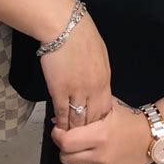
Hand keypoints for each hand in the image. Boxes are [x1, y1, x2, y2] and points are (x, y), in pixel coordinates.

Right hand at [40, 10, 111, 130]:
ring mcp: (77, 91)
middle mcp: (93, 89)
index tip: (94, 125)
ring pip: (78, 119)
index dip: (99, 119)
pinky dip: (61, 122)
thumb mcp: (100, 54)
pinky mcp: (59, 90)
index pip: (105, 108)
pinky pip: (63, 113)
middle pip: (94, 118)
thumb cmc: (81, 35)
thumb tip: (98, 82)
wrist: (65, 27)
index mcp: (104, 79)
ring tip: (69, 135)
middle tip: (82, 135)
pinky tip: (58, 125)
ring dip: (74, 129)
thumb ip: (100, 72)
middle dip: (88, 128)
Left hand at [51, 97, 151, 163]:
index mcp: (100, 135)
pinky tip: (95, 157)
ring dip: (74, 158)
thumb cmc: (129, 120)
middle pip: (65, 157)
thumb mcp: (108, 107)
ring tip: (84, 148)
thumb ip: (85, 110)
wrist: (151, 138)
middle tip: (71, 139)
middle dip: (64, 147)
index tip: (59, 130)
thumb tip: (57, 119)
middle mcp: (101, 156)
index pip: (65, 142)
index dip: (58, 135)